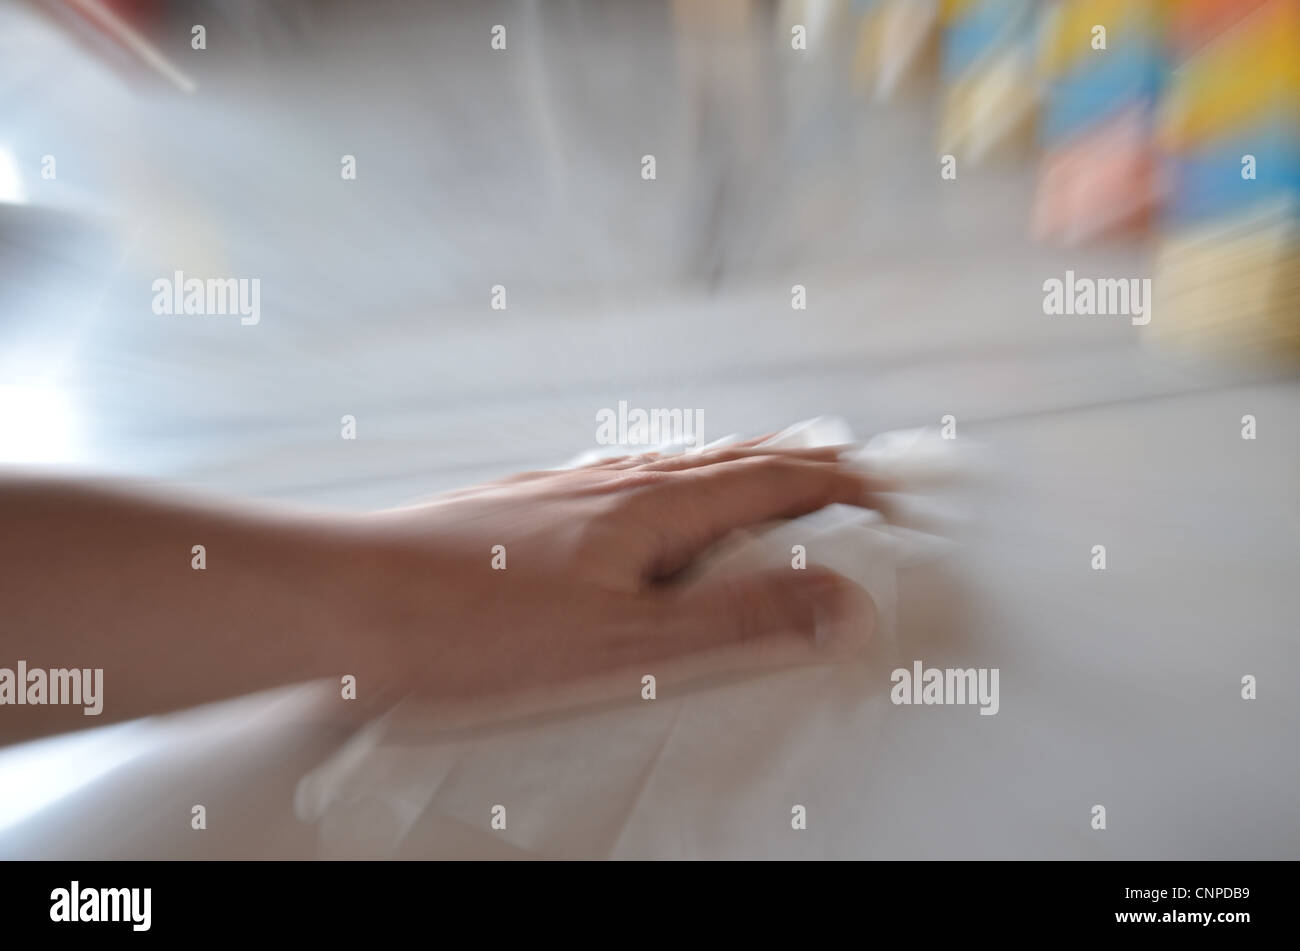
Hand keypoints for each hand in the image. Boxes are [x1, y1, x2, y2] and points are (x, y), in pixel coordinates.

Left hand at [348, 442, 885, 712]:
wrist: (356, 601)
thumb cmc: (475, 623)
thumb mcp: (630, 642)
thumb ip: (739, 620)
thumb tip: (838, 600)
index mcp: (653, 508)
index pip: (773, 480)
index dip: (841, 483)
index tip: (890, 491)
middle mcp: (615, 484)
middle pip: (731, 461)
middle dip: (801, 465)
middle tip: (850, 466)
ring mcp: (569, 491)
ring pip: (678, 469)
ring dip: (739, 471)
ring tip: (769, 474)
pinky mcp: (532, 508)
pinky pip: (630, 484)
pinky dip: (675, 487)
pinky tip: (650, 505)